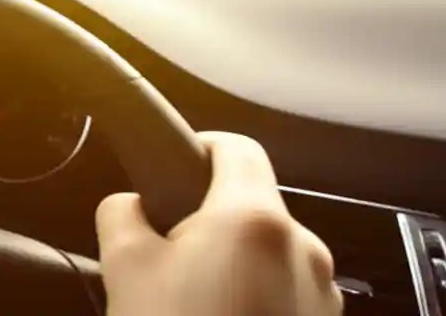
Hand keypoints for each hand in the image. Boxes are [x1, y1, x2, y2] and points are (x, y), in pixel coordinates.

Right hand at [97, 132, 341, 315]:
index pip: (235, 146)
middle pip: (250, 205)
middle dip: (207, 221)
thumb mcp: (125, 269)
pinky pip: (285, 296)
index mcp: (253, 219)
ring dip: (232, 265)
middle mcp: (303, 249)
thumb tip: (130, 205)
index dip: (198, 147)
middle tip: (164, 256)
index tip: (172, 166)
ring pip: (268, 255)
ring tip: (190, 305)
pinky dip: (253, 301)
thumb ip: (122, 215)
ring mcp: (323, 297)